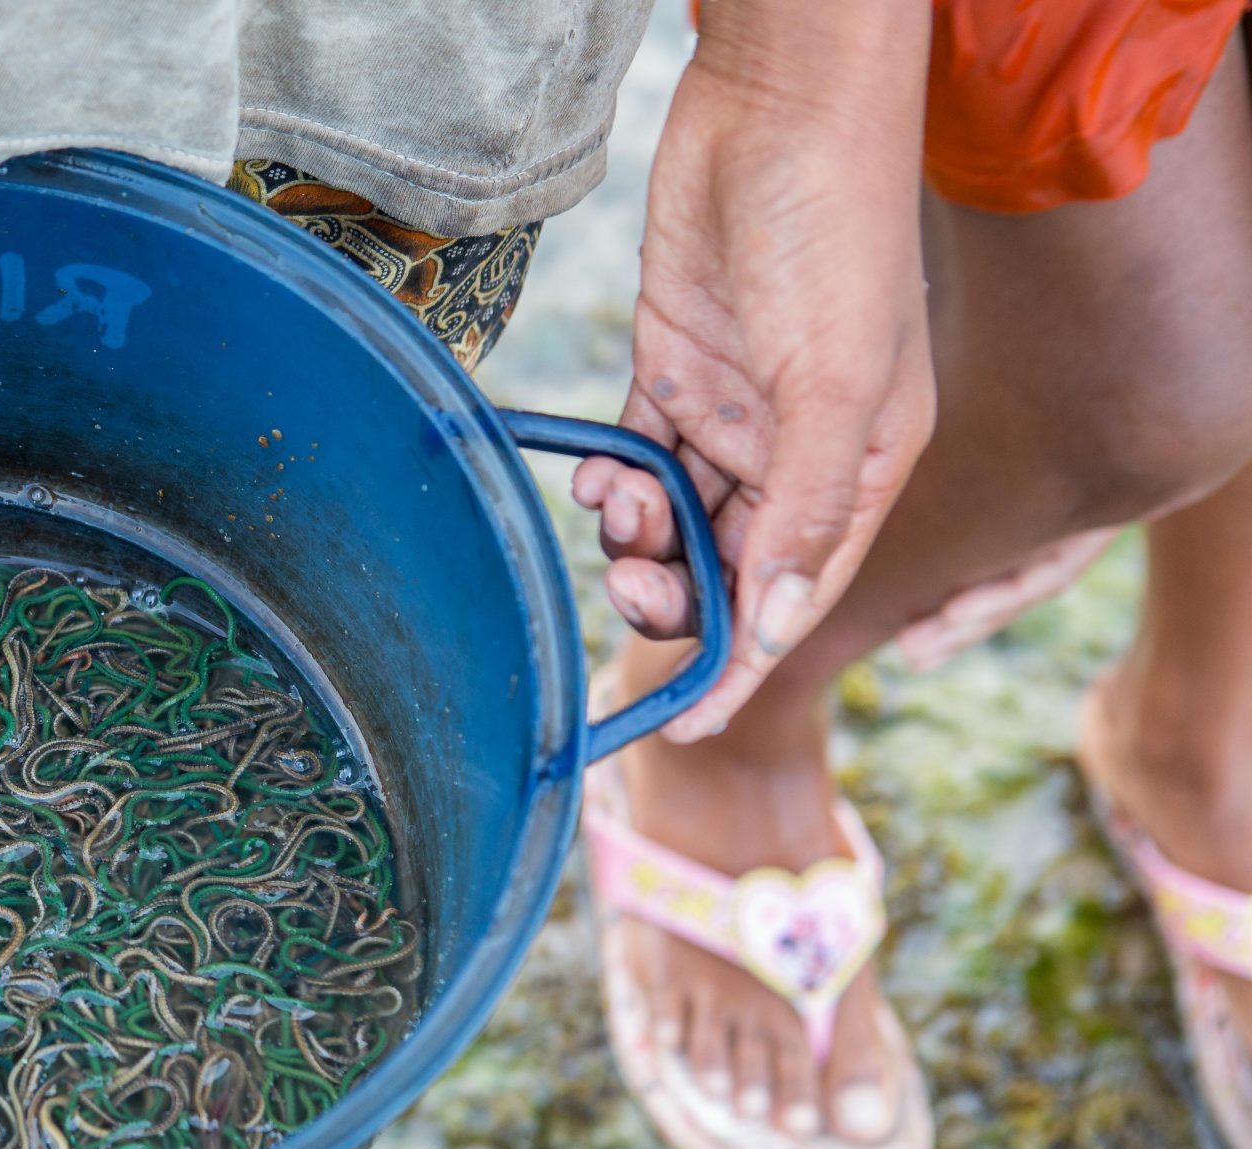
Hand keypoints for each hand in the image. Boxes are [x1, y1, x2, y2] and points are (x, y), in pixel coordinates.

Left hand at [571, 7, 934, 740]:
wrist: (775, 110)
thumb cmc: (828, 234)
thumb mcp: (829, 385)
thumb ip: (802, 512)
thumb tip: (769, 627)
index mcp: (863, 466)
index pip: (796, 593)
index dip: (741, 664)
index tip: (683, 726)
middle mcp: (802, 449)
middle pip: (729, 566)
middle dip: (677, 593)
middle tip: (636, 583)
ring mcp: (738, 411)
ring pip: (676, 517)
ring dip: (639, 534)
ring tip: (619, 503)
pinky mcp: (677, 369)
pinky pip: (638, 454)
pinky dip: (612, 477)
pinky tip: (598, 468)